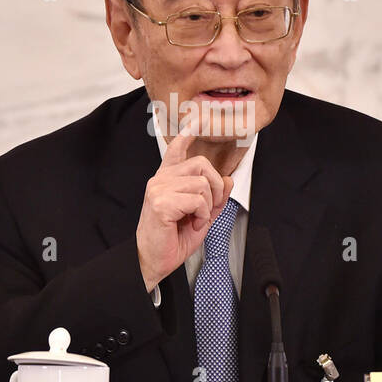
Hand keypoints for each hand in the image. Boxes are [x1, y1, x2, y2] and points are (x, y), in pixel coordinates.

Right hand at [136, 121, 233, 291]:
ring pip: (203, 183)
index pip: (177, 149)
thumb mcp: (200, 216)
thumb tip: (228, 179)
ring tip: (194, 220)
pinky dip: (201, 215)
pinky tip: (189, 224)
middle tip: (207, 210)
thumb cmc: (171, 240)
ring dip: (207, 206)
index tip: (199, 119)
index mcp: (167, 180)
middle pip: (202, 165)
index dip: (189, 133)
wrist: (153, 262)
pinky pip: (197, 200)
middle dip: (216, 188)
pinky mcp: (160, 201)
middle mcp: (160, 179)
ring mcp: (158, 188)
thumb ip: (214, 198)